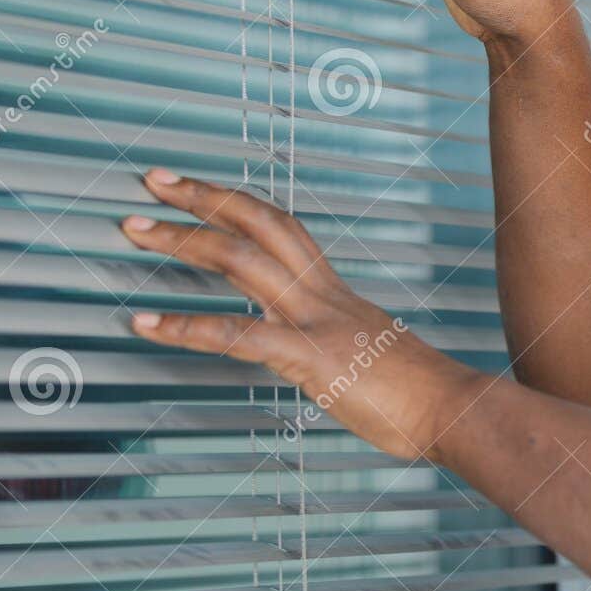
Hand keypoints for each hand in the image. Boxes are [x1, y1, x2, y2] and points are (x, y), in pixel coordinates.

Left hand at [120, 169, 485, 462]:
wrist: (454, 409)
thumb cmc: (422, 395)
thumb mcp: (372, 355)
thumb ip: (338, 345)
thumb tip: (322, 357)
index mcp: (336, 295)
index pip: (283, 229)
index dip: (238, 203)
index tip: (199, 188)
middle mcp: (323, 296)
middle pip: (259, 225)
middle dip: (203, 198)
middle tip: (154, 182)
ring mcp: (316, 322)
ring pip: (242, 262)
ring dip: (183, 240)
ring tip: (136, 229)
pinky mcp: (309, 357)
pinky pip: (238, 335)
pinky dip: (187, 327)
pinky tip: (147, 324)